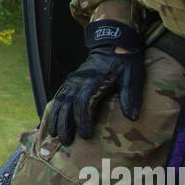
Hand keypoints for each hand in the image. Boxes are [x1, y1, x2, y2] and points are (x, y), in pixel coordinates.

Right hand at [49, 20, 144, 145]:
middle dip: (65, 124)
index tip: (85, 136)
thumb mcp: (132, 76)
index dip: (83, 121)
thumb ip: (130, 96)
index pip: (84, 104)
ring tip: (54, 134)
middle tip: (66, 141)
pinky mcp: (72, 80)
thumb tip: (132, 118)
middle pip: (68, 105)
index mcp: (94, 81)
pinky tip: (52, 119)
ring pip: (60, 101)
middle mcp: (80, 81)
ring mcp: (73, 80)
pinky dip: (54, 109)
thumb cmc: (125, 62)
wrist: (113, 43)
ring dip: (56, 118)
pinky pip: (59, 96)